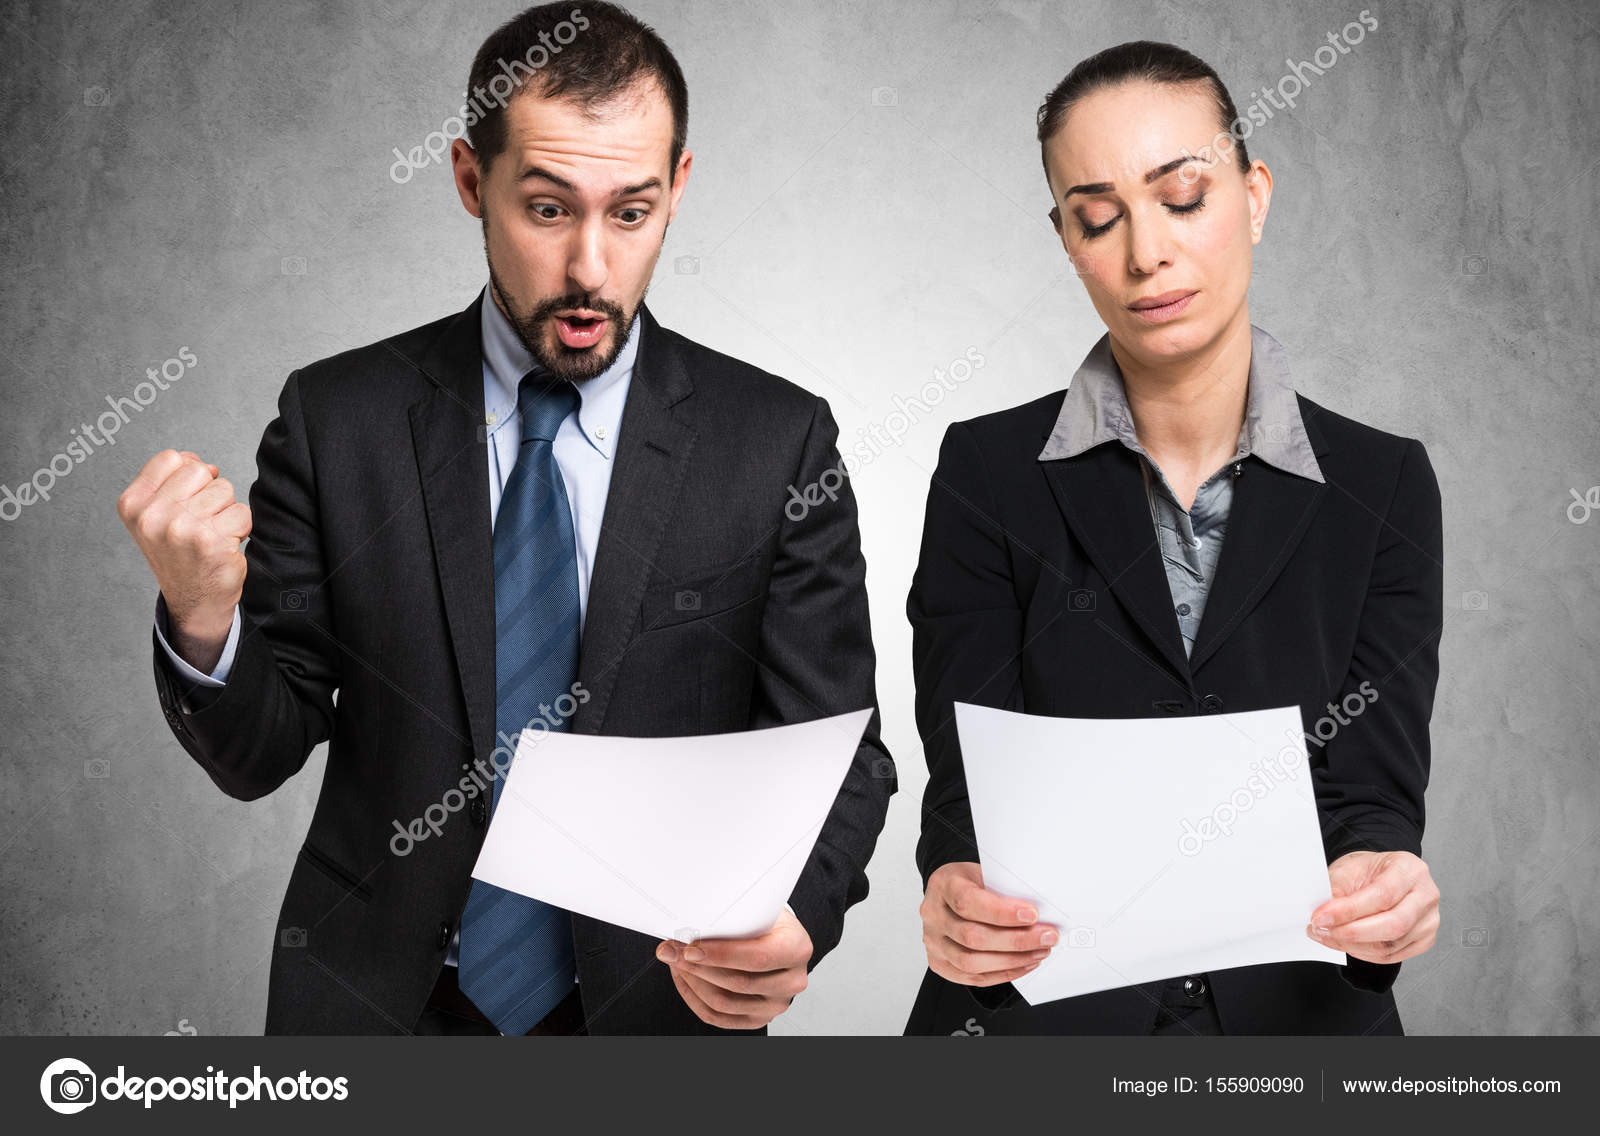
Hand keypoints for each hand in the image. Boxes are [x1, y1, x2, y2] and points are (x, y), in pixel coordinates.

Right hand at [118, 449, 251, 668]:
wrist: (195, 600)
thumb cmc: (180, 553)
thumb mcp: (157, 515)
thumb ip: (172, 481)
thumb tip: (203, 463)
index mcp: (133, 504)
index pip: (172, 458)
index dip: (189, 474)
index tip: (185, 500)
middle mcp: (152, 516)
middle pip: (201, 470)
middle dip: (209, 492)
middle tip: (200, 522)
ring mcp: (181, 529)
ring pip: (225, 490)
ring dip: (226, 511)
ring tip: (211, 534)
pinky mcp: (210, 541)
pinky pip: (242, 513)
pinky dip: (240, 528)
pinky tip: (224, 545)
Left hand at [656, 907, 811, 1028]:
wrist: (778, 938)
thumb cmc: (766, 921)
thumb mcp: (759, 908)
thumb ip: (735, 915)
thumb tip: (693, 921)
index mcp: (797, 949)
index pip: (758, 957)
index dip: (721, 954)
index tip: (690, 947)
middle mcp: (792, 982)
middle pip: (738, 982)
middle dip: (697, 966)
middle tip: (672, 950)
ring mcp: (775, 1005)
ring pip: (724, 1002)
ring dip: (692, 981)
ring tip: (675, 961)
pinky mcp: (757, 1019)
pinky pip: (718, 1017)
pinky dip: (694, 998)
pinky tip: (684, 978)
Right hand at [921, 861, 1056, 986]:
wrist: (949, 892)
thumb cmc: (970, 882)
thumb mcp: (984, 872)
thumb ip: (1003, 890)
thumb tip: (1040, 912)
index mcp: (943, 886)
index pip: (968, 903)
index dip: (1001, 912)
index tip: (1032, 914)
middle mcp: (933, 915)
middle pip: (972, 937)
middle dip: (1016, 940)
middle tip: (1047, 937)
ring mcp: (933, 942)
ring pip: (971, 962)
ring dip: (1012, 961)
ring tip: (1039, 952)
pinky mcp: (939, 963)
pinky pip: (972, 977)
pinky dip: (1003, 974)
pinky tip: (1023, 964)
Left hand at [1307, 850, 1439, 964]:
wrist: (1382, 876)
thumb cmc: (1368, 871)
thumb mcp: (1348, 869)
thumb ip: (1335, 889)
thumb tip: (1321, 915)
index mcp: (1410, 869)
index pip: (1382, 895)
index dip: (1348, 910)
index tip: (1320, 917)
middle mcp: (1426, 895)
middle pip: (1393, 925)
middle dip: (1350, 933)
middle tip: (1321, 930)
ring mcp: (1429, 920)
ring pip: (1391, 944)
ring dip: (1352, 945)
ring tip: (1327, 936)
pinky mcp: (1424, 940)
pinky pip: (1392, 956)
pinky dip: (1364, 953)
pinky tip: (1346, 943)